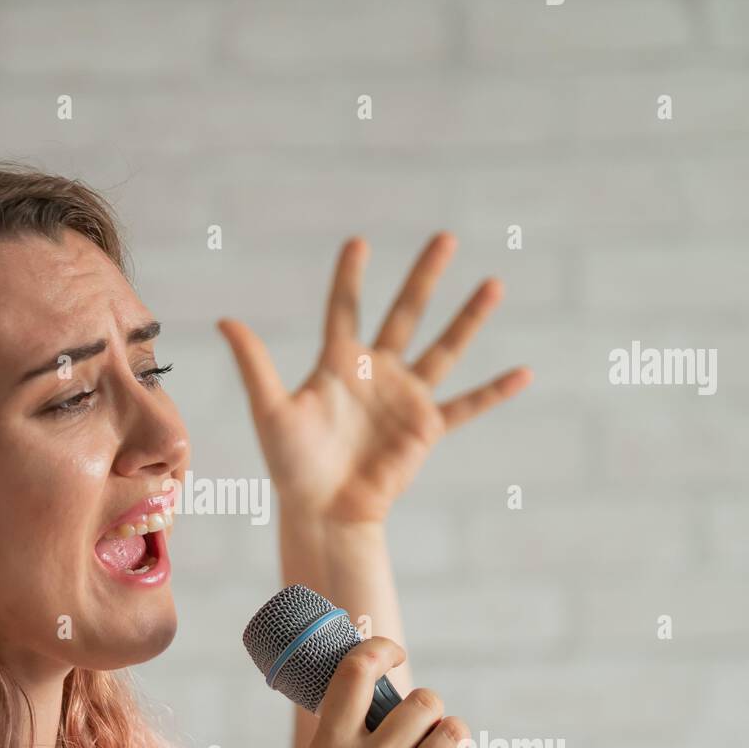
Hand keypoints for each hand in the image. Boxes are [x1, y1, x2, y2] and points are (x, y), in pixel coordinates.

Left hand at [219, 234, 531, 524]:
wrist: (323, 511)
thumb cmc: (292, 465)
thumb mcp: (270, 409)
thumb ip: (254, 363)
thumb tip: (223, 319)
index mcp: (338, 363)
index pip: (345, 309)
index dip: (349, 278)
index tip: (358, 242)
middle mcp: (376, 373)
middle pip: (405, 312)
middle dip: (424, 276)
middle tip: (445, 237)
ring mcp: (405, 398)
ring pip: (443, 347)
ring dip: (469, 317)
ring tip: (493, 283)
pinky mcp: (426, 428)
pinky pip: (467, 405)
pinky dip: (495, 391)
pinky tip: (525, 372)